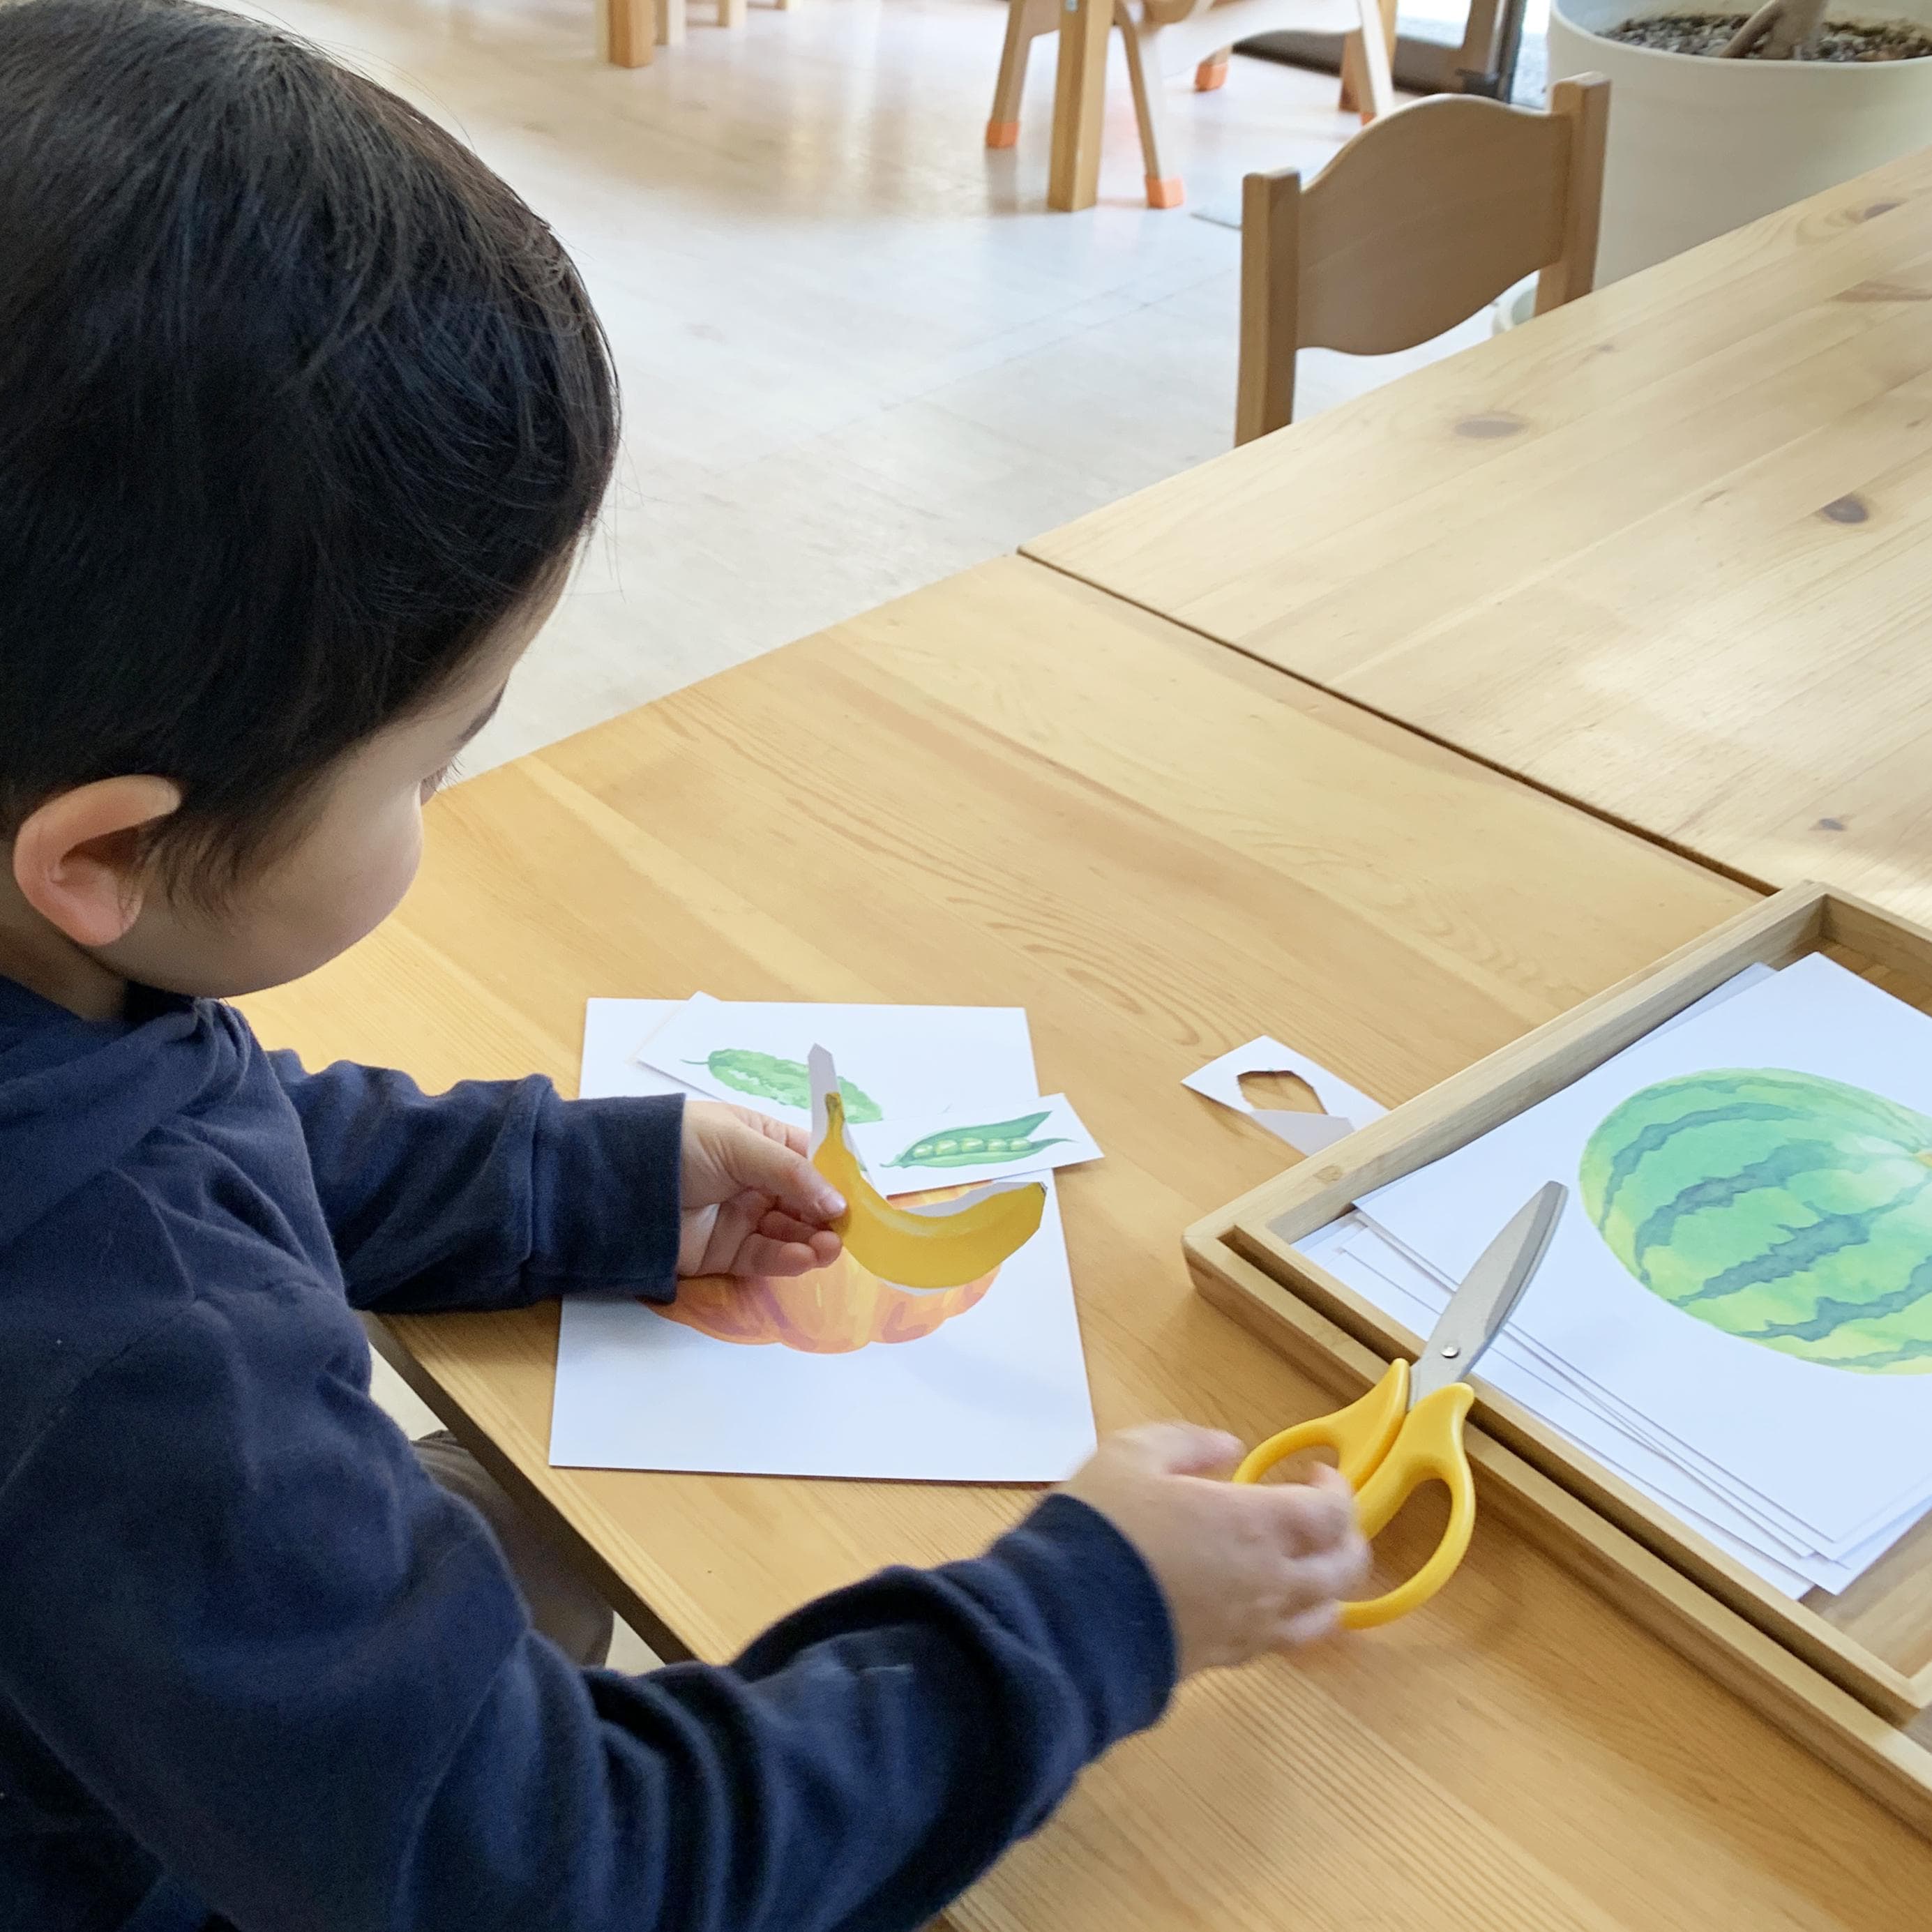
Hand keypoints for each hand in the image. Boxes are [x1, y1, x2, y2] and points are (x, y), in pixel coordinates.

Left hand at [678, 1101, 845, 1278]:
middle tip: (849, 1230)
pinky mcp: (727, 1252)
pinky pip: (765, 1258)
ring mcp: (743, 1217)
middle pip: (807, 1202)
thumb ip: (791, 1173)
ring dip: (814, 1241)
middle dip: (829, 1216)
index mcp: (763, 1142)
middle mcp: (758, 1180)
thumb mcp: (739, 1144)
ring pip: (791, 1234)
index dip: (837, 1178)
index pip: (812, 1160)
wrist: (615, 1182)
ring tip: (830, 1247)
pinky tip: (805, 1257)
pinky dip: (788, 1260)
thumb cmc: (680, 1144)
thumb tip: (838, 1203)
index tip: (862, 1197)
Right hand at [1061, 1424, 1369, 1675]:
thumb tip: (1229, 1447)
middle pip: (1344, 1569)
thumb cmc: (1103, 1527)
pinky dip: (1292, 1617)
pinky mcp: (1226, 1662)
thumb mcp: (1131, 1454)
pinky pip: (1282, 1641)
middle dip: (1347, 1537)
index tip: (1317, 1475)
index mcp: (1255, 1525)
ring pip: (1324, 1615)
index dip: (1336, 1490)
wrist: (1065, 1619)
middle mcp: (1269, 1581)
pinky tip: (1267, 1600)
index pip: (1332, 1514)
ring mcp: (1251, 1629)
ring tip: (1309, 1564)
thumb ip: (1186, 1442)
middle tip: (1325, 1518)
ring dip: (1329, 1585)